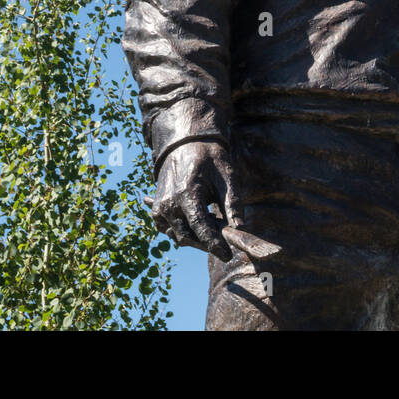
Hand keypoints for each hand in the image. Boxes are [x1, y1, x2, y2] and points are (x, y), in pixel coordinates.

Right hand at [145, 140, 241, 260]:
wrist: (184, 143)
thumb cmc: (209, 157)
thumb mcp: (226, 176)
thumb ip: (233, 204)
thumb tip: (240, 228)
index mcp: (186, 194)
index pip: (200, 228)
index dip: (215, 244)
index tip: (228, 255)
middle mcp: (168, 204)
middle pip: (188, 237)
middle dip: (207, 242)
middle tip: (226, 239)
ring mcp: (160, 208)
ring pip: (178, 236)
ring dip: (196, 237)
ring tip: (214, 223)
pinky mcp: (157, 210)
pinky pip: (169, 230)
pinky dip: (184, 231)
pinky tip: (199, 223)